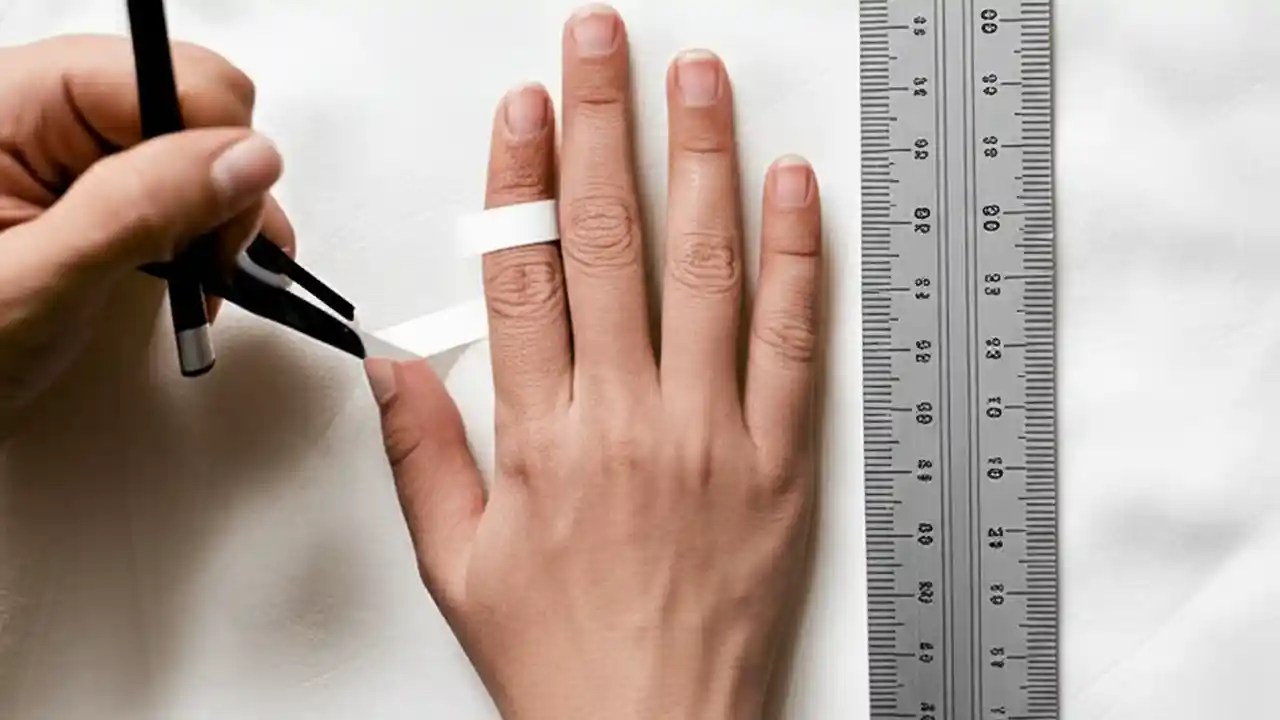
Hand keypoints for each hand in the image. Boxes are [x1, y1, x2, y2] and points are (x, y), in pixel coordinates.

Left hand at [0, 35, 289, 430]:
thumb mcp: (43, 278)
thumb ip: (139, 208)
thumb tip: (246, 158)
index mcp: (16, 100)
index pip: (165, 76)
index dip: (216, 145)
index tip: (217, 228)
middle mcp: (47, 109)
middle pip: (193, 105)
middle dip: (226, 185)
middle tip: (208, 260)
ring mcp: (72, 148)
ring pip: (199, 147)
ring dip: (223, 216)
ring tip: (207, 279)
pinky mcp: (93, 187)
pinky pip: (180, 183)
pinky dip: (207, 232)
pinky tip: (200, 272)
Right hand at [367, 5, 821, 718]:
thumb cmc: (562, 657)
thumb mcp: (457, 562)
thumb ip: (424, 451)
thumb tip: (394, 363)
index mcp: (542, 437)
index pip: (524, 271)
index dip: (522, 176)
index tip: (526, 109)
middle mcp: (627, 418)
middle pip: (611, 240)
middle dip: (601, 124)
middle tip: (602, 44)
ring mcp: (710, 433)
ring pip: (704, 268)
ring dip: (700, 159)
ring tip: (696, 80)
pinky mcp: (779, 461)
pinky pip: (789, 341)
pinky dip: (794, 256)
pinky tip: (791, 189)